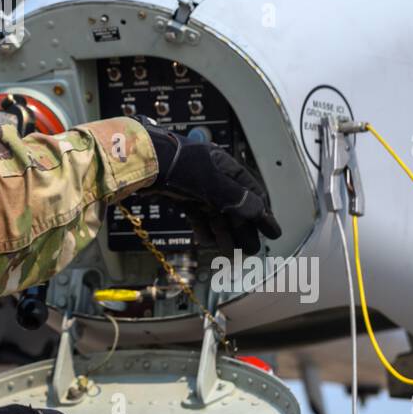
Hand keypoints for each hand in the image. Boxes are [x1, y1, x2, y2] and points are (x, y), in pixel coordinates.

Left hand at [134, 115, 280, 255]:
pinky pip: (197, 215)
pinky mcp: (179, 195)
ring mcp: (195, 186)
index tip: (272, 232)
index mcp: (225, 166)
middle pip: (234, 207)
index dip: (262, 214)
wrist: (141, 160)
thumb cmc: (176, 163)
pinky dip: (203, 229)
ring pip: (215, 214)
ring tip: (230, 253)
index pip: (251, 192)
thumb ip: (235, 197)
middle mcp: (213, 175)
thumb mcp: (211, 181)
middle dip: (243, 229)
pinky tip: (207, 242)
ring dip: (224, 234)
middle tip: (250, 250)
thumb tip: (259, 211)